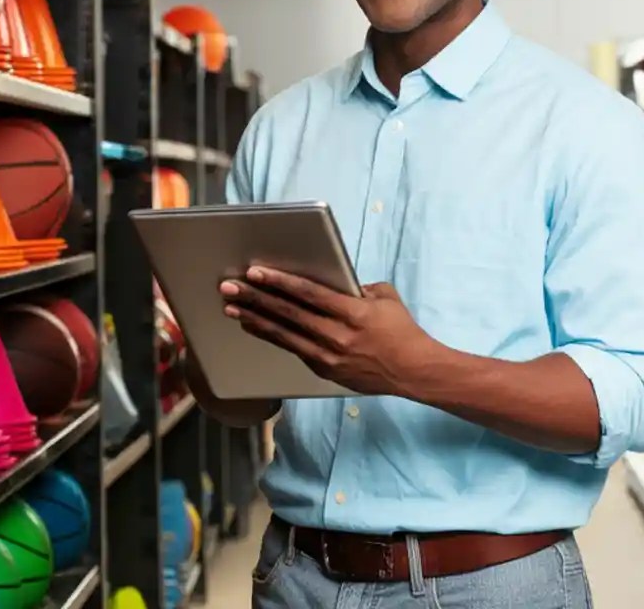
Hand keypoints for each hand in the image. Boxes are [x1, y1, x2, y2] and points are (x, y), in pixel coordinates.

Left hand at [218, 266, 441, 395]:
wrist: (413, 372)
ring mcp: (328, 356)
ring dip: (254, 318)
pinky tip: (253, 325)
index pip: (309, 293)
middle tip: (231, 286)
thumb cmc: (402, 330)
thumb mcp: (385, 298)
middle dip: (257, 298)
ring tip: (231, 306)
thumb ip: (358, 287)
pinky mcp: (323, 369)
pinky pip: (292, 348)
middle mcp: (337, 336)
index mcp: (354, 313)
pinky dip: (271, 336)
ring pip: (284, 334)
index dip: (280, 281)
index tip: (256, 272)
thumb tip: (332, 280)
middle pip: (289, 314)